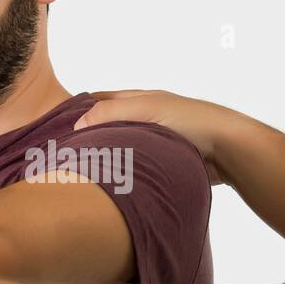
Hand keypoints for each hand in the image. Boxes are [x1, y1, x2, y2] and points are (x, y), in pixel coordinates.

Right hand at [73, 90, 234, 185]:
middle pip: (108, 127)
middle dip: (87, 137)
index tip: (56, 126)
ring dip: (105, 157)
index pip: (100, 102)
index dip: (79, 111)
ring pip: (121, 149)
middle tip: (62, 154)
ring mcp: (154, 142)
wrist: (228, 149)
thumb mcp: (147, 109)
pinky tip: (109, 183)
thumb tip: (77, 124)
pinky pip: (135, 168)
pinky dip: (121, 172)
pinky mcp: (162, 164)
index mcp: (141, 100)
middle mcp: (146, 119)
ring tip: (80, 172)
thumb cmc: (191, 121)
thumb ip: (110, 113)